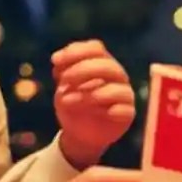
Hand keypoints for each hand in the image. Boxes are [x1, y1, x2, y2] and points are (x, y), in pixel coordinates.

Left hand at [52, 40, 135, 167]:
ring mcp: (124, 94)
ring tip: (68, 101)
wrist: (79, 133)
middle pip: (107, 65)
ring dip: (90, 93)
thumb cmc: (72, 103)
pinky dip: (112, 111)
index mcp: (102, 63)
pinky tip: (100, 113)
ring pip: (116, 88)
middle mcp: (116, 75)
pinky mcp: (127, 114)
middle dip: (83, 70)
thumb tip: (57, 60)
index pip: (96, 48)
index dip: (76, 51)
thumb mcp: (63, 86)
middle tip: (64, 81)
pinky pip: (125, 110)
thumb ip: (62, 71)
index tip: (55, 61)